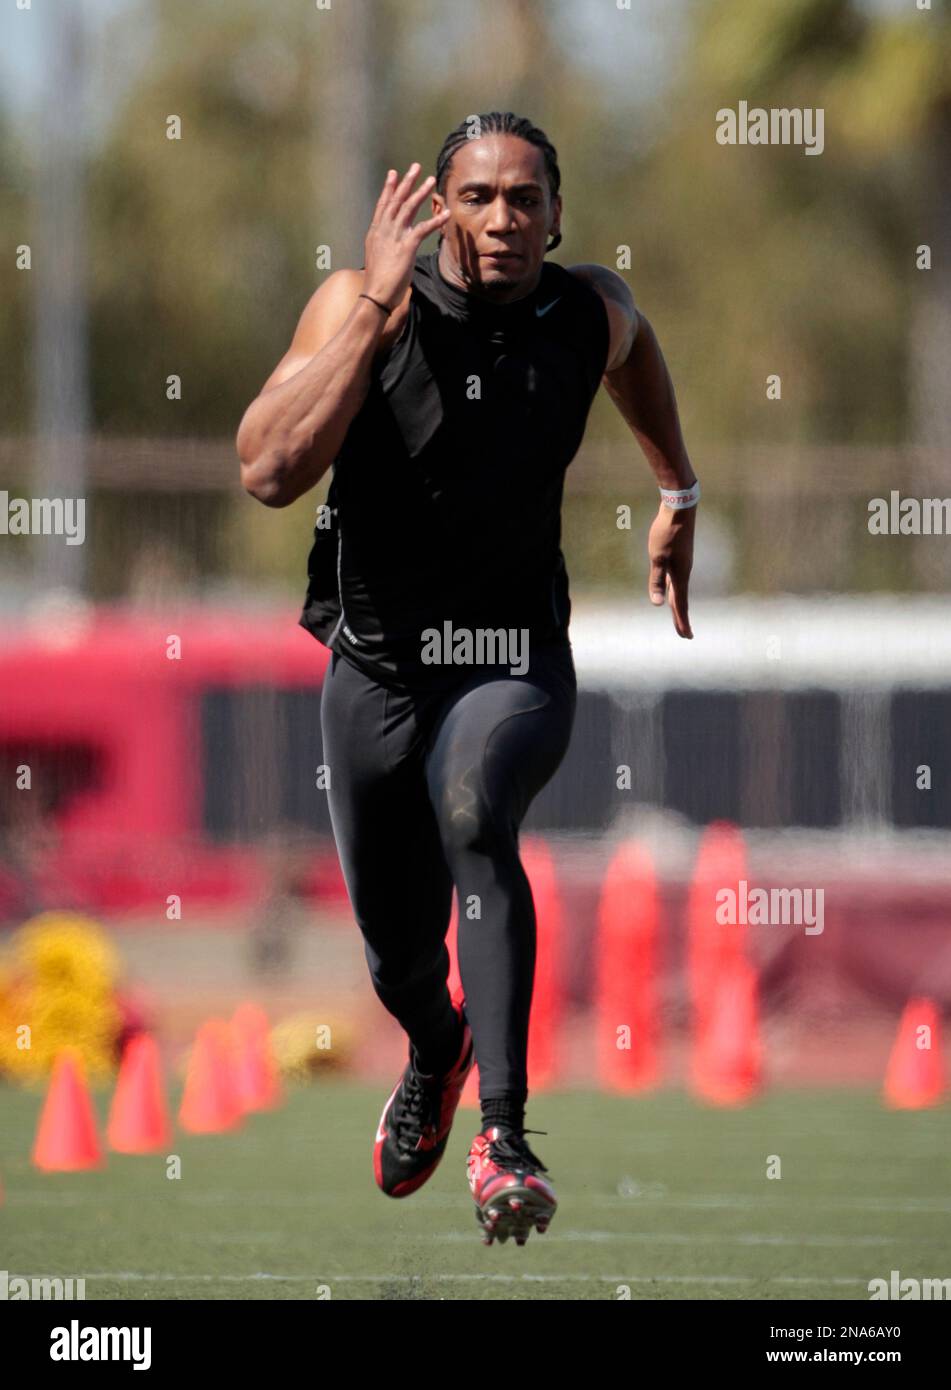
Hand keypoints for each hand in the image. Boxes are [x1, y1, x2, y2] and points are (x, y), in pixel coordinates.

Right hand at [363, 163, 450, 308]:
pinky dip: (435, 220)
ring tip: (431, 181)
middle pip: (396, 201)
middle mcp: (383, 231)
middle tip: (415, 167)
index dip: (388, 189)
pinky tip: (446, 213)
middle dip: (406, 183)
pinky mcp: (406, 247)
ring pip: (408, 209)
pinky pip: (423, 229)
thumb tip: (389, 248)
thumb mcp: (377, 259)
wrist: (376, 295)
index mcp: (375, 233)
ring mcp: (394, 237)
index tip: (393, 174)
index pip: (383, 205)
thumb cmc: (377, 282)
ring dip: (421, 193)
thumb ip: (384, 248)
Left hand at [647, 502, 694, 637]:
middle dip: (681, 617)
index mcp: (680, 575)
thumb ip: (656, 581)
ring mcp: (683, 563)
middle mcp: (684, 571)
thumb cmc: (667, 533)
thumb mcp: (657, 558)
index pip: (680, 604)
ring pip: (680, 589)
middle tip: (685, 634)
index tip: (686, 636)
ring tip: (679, 615)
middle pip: (682, 599)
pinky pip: (678, 579)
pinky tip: (672, 588)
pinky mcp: (681, 556)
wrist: (680, 509)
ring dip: (679, 604)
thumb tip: (657, 604)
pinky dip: (676, 590)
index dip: (681, 620)